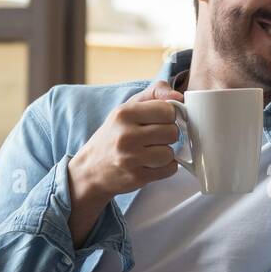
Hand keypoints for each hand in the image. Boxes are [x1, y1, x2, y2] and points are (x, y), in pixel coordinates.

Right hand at [66, 80, 182, 245]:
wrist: (90, 169)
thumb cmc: (113, 135)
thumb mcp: (128, 107)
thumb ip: (155, 94)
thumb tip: (179, 97)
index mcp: (125, 113)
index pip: (167, 110)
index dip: (169, 115)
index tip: (161, 120)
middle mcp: (126, 135)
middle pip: (172, 132)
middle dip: (167, 135)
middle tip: (154, 137)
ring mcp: (131, 158)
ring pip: (171, 153)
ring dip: (165, 153)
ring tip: (151, 151)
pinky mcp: (137, 177)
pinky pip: (169, 169)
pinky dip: (165, 167)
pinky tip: (150, 163)